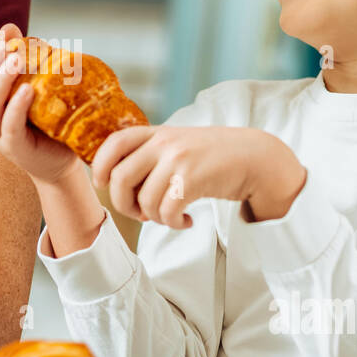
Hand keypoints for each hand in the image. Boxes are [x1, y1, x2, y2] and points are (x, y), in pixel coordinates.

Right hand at [0, 22, 81, 184]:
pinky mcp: (16, 148)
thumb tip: (8, 28)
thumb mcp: (32, 79)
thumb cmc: (43, 114)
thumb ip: (19, 54)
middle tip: (3, 47)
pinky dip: (16, 106)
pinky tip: (28, 90)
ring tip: (17, 60)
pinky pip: (9, 126)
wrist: (62, 154)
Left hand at [92, 126, 305, 227]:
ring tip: (171, 217)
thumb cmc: (213, 157)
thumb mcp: (179, 145)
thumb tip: (118, 184)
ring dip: (155, 218)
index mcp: (157, 133)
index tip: (103, 183)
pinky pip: (167, 212)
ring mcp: (178, 159)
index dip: (100, 166)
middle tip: (141, 213)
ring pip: (144, 201)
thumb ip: (152, 155)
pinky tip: (186, 220)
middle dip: (125, 205)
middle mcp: (164, 143)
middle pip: (120, 179)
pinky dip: (173, 223)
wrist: (256, 158)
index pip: (114, 143)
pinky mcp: (193, 178)